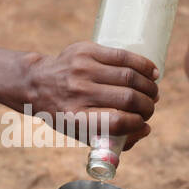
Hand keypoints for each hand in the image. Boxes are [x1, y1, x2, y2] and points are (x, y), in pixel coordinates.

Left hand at [26, 42, 158, 149]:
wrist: (36, 83)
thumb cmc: (64, 112)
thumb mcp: (79, 131)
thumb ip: (110, 137)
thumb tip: (145, 130)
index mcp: (74, 117)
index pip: (116, 122)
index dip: (137, 123)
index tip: (143, 123)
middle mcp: (77, 92)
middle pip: (127, 98)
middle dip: (147, 105)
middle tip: (150, 107)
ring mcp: (82, 69)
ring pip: (128, 76)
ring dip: (148, 86)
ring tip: (152, 91)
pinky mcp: (86, 51)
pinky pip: (122, 55)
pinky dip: (143, 65)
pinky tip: (152, 72)